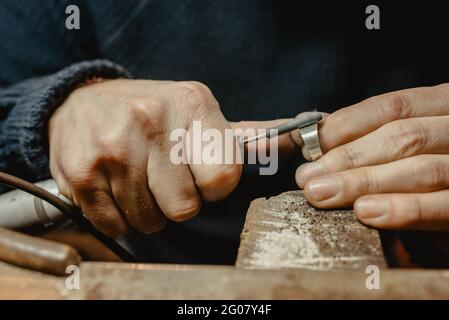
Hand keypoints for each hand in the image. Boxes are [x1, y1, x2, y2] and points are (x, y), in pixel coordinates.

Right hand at [49, 79, 244, 236]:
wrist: (81, 101)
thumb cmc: (149, 111)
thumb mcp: (195, 109)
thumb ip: (242, 134)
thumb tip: (290, 142)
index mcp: (192, 104)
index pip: (224, 177)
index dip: (214, 187)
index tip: (200, 176)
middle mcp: (151, 121)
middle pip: (185, 208)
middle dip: (177, 201)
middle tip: (162, 176)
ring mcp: (114, 148)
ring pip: (149, 221)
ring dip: (146, 209)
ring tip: (135, 177)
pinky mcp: (83, 173)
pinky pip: (116, 226)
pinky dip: (118, 216)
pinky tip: (113, 186)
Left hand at [296, 84, 448, 230]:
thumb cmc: (436, 172)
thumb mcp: (414, 146)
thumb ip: (377, 138)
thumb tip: (320, 140)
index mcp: (446, 105)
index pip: (394, 106)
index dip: (348, 124)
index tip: (310, 144)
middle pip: (402, 137)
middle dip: (348, 158)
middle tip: (307, 178)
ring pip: (420, 169)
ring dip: (363, 183)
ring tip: (322, 194)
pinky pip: (443, 206)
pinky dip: (402, 209)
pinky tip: (366, 213)